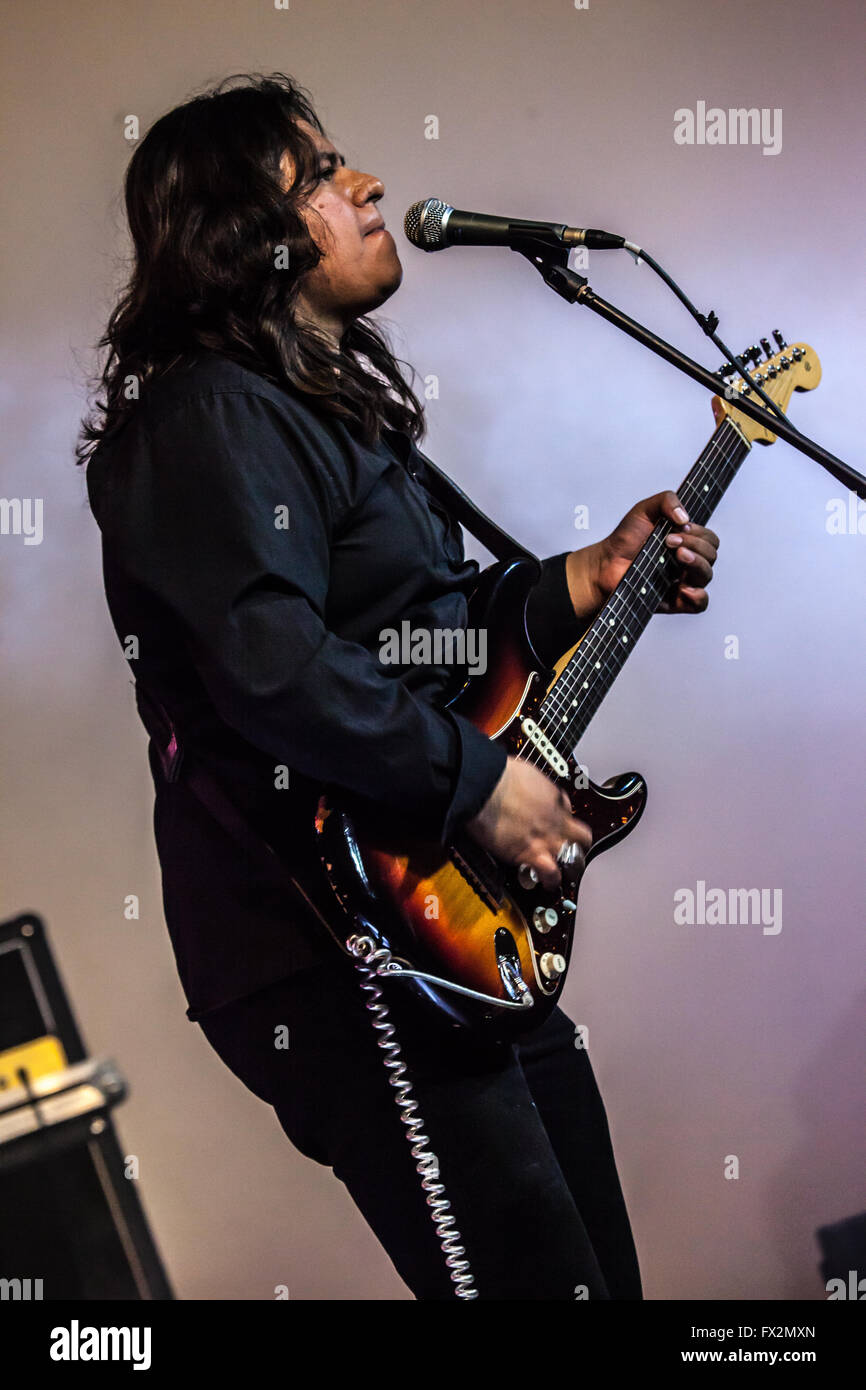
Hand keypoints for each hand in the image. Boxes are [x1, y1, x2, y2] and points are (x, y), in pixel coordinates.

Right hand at [465, 755, 591, 890]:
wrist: (486, 787)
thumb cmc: (497, 775)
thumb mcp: (522, 770)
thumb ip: (528, 782)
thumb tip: (521, 781)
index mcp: (552, 795)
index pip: (567, 808)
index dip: (561, 816)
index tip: (552, 820)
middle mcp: (555, 818)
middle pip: (581, 836)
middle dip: (577, 844)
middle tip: (569, 849)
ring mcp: (547, 837)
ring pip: (572, 858)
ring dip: (567, 865)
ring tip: (561, 873)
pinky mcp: (532, 853)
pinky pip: (551, 874)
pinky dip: (550, 880)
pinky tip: (547, 884)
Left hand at [594, 489, 719, 613]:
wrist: (605, 563)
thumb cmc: (625, 538)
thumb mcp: (644, 510)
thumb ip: (666, 500)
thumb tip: (685, 517)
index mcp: (687, 542)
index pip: (709, 538)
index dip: (698, 532)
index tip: (678, 528)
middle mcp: (688, 562)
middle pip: (711, 555)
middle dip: (695, 544)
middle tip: (670, 541)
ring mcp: (682, 581)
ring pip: (707, 576)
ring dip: (697, 563)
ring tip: (678, 556)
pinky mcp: (674, 601)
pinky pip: (699, 604)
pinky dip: (698, 597)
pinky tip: (685, 588)